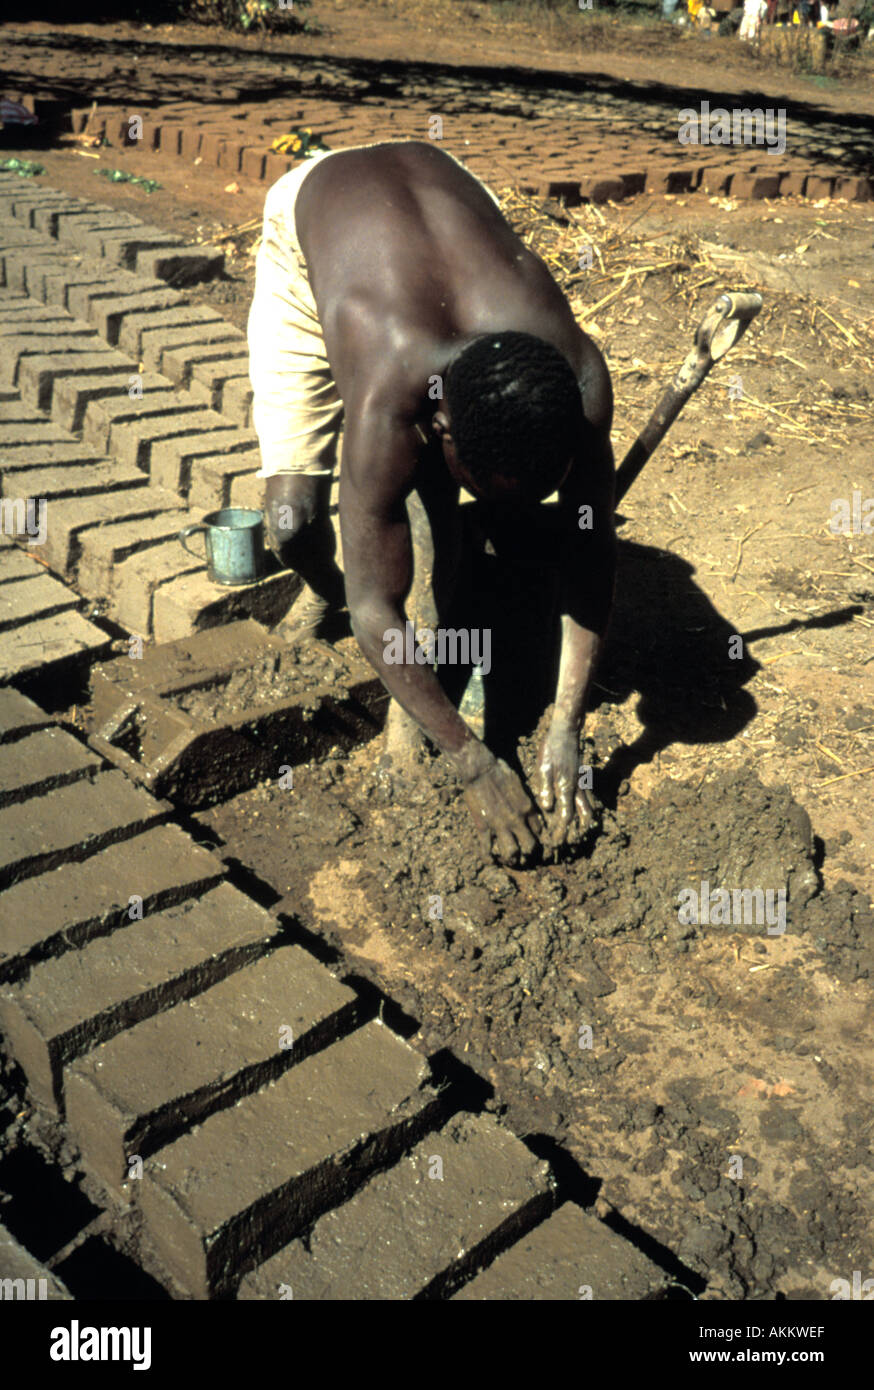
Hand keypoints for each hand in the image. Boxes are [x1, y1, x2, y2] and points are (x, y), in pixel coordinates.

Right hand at [462, 757, 541, 863]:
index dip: (536, 836)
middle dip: (528, 853)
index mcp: (527, 808)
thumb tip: (525, 806)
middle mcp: (517, 820)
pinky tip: (490, 860)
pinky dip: (488, 857)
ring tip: (510, 861)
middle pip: (529, 846)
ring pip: (511, 852)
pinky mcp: (484, 826)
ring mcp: (500, 825)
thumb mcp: (519, 784)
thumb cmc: (500, 771)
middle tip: (524, 856)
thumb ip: (523, 798)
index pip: (538, 830)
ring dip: (511, 859)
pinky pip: (487, 848)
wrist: (481, 770)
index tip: (532, 838)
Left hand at [536, 723, 595, 848]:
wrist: (566, 731)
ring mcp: (582, 783)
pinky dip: (586, 811)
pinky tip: (579, 816)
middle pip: (583, 816)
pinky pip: (587, 799)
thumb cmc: (552, 748)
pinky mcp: (582, 779)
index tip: (557, 842)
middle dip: (577, 832)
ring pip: (588, 808)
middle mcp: (578, 788)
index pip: (566, 815)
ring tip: (578, 835)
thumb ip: (546, 787)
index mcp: (566, 787)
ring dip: (584, 824)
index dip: (562, 830)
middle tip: (570, 844)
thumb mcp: (543, 766)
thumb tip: (547, 808)